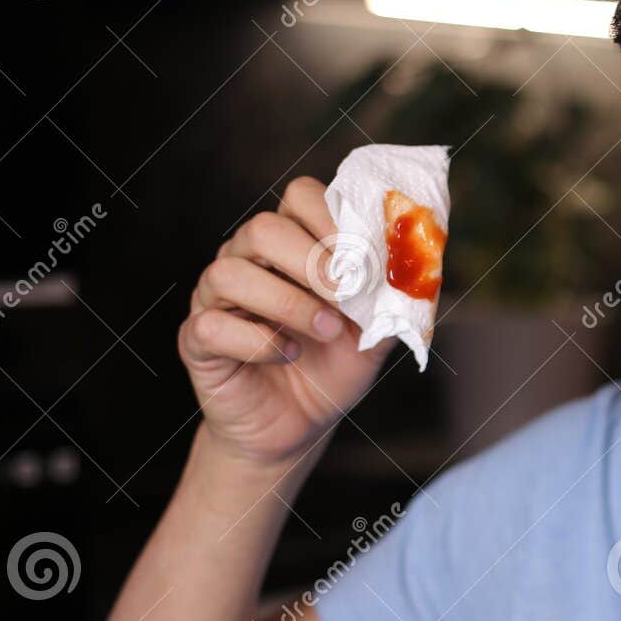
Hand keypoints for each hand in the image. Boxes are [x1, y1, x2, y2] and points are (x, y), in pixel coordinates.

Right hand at [180, 177, 392, 467]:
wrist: (301, 424)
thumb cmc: (334, 365)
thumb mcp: (376, 330)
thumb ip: (394, 296)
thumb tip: (422, 264)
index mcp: (291, 243)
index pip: (300, 196)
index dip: (333, 220)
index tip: (364, 258)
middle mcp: (246, 259)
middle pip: (263, 228)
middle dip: (312, 262)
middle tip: (346, 296)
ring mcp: (215, 297)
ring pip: (230, 273)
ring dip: (288, 302)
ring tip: (326, 331)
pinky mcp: (198, 338)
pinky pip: (212, 326)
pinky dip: (257, 341)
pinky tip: (287, 355)